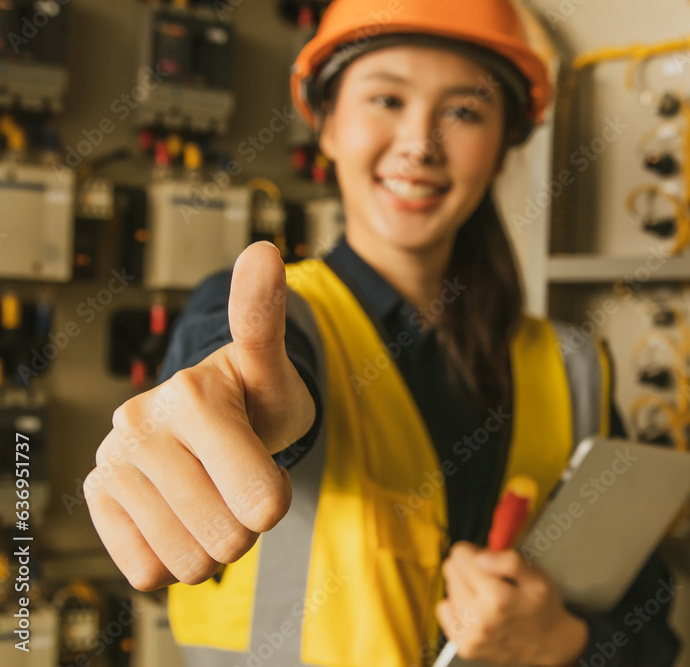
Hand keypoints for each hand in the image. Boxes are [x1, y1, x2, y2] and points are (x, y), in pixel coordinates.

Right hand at [84, 241, 315, 590]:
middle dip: (245, 525)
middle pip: (228, 537)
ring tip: (211, 499)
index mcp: (193, 395)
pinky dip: (172, 557)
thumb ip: (268, 322)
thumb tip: (263, 252)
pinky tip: (177, 516)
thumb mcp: (275, 369)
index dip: (275, 501)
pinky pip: (147, 570)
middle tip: (239, 488)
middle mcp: (140, 424)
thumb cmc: (255, 397)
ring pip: (189, 561)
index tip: (269, 474)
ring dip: (211, 546)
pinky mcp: (97, 496)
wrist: (216, 416)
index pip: (263, 503)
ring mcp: (113, 462)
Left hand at [436, 542, 588, 665]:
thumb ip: (510, 562)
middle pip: (451, 570)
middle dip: (469, 568)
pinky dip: (457, 606)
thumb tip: (479, 557)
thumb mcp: (537, 577)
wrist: (547, 644)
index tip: (488, 560)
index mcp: (498, 599)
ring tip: (486, 595)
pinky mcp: (464, 646)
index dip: (475, 552)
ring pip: (448, 589)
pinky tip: (477, 609)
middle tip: (490, 579)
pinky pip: (444, 610)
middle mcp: (480, 619)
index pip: (460, 555)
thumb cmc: (541, 607)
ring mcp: (470, 636)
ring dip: (465, 587)